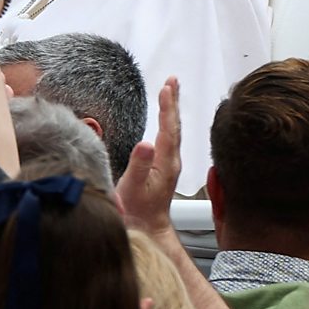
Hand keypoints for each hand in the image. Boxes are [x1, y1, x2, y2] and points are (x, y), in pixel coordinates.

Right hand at [118, 77, 180, 235]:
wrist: (147, 228)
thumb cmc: (138, 211)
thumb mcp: (134, 188)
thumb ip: (139, 166)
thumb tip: (145, 143)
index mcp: (166, 162)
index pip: (168, 128)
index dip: (167, 107)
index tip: (167, 87)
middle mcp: (171, 161)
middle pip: (174, 125)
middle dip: (173, 101)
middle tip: (172, 80)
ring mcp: (169, 163)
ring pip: (172, 130)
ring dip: (171, 109)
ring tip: (169, 91)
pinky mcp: (164, 166)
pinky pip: (168, 137)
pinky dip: (167, 122)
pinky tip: (164, 119)